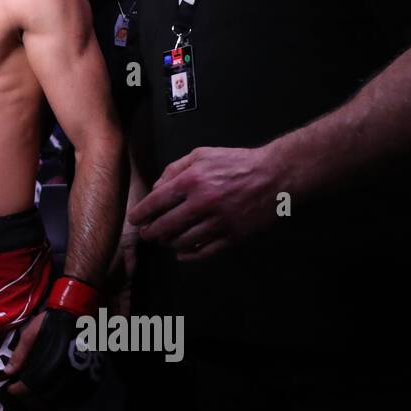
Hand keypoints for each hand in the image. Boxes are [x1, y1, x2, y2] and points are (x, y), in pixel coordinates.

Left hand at [4, 308, 99, 401]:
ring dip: (44, 401)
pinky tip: (51, 393)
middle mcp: (67, 373)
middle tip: (21, 393)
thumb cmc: (51, 322)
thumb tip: (8, 372)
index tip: (11, 389)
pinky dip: (60, 399)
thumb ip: (20, 354)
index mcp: (51, 362)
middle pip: (45, 397)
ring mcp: (80, 378)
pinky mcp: (89, 379)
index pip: (32, 386)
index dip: (19, 391)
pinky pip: (75, 398)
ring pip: (59, 400)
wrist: (78, 315)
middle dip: (30, 399)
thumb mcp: (31, 333)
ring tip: (35, 394)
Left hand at [127, 146, 280, 261]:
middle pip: (165, 227)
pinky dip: (189, 255)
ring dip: (168, 243)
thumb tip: (156, 188)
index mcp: (192, 181)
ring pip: (182, 242)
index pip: (155, 203)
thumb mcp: (202, 155)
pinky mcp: (233, 236)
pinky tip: (182, 253)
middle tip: (146, 233)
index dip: (140, 214)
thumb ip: (174, 169)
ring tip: (165, 240)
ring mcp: (219, 222)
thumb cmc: (238, 163)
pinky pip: (205, 252)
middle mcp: (203, 203)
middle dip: (150, 233)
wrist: (275, 175)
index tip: (134, 219)